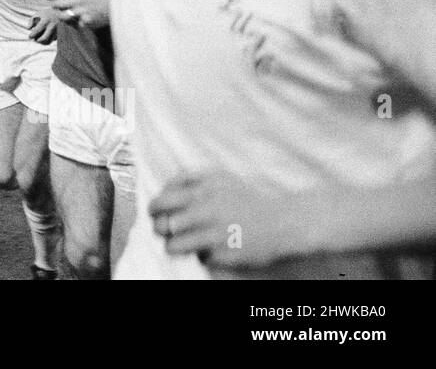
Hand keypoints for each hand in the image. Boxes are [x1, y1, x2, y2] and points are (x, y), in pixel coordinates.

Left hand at [27, 6, 59, 43]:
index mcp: (46, 21)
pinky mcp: (59, 34)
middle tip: (34, 40)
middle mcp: (52, 27)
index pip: (37, 31)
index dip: (32, 35)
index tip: (30, 36)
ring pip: (48, 42)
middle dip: (37, 41)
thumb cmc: (48, 13)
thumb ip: (32, 20)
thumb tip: (28, 28)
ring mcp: (57, 31)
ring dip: (42, 42)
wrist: (62, 12)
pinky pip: (52, 40)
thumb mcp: (39, 14)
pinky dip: (47, 41)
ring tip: (39, 40)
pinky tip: (44, 37)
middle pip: (43, 38)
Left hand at [53, 0, 109, 28]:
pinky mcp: (87, 20)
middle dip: (58, 7)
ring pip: (62, 16)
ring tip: (71, 17)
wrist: (113, 8)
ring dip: (65, 18)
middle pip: (56, 4)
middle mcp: (78, 0)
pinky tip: (82, 21)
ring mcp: (82, 11)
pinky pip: (75, 25)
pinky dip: (77, 25)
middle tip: (63, 9)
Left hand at [149, 171, 310, 269]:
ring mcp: (216, 236)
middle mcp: (208, 212)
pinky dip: (203, 255)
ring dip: (174, 246)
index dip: (153, 210)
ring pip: (174, 247)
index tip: (155, 213)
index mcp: (204, 191)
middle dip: (160, 229)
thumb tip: (162, 189)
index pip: (161, 202)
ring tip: (183, 243)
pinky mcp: (225, 256)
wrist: (283, 223)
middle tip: (166, 229)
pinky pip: (199, 258)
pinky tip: (215, 247)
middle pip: (163, 226)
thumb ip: (188, 178)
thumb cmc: (246, 199)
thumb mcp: (219, 177)